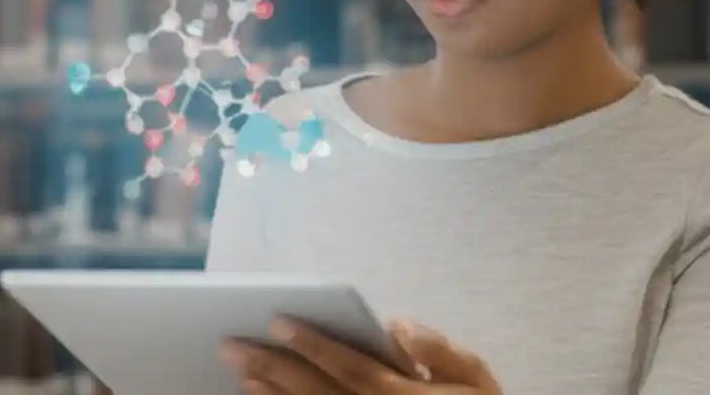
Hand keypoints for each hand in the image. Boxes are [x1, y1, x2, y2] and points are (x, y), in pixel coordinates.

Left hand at [221, 317, 503, 393]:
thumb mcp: (476, 377)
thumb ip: (442, 351)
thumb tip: (399, 325)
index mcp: (402, 394)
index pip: (348, 365)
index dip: (312, 343)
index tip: (277, 321)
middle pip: (315, 392)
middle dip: (272, 366)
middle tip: (232, 346)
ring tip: (241, 374)